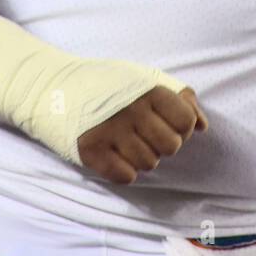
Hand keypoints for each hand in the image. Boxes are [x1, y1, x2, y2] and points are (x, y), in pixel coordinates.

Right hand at [77, 86, 207, 184]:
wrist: (53, 85)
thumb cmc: (106, 83)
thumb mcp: (144, 78)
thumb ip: (178, 98)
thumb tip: (203, 126)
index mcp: (148, 89)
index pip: (186, 122)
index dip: (182, 127)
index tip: (166, 123)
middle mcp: (131, 110)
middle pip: (171, 146)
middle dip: (162, 145)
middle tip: (144, 135)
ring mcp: (110, 131)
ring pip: (149, 164)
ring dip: (141, 158)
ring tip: (126, 143)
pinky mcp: (91, 151)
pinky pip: (125, 176)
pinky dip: (123, 171)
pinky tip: (113, 155)